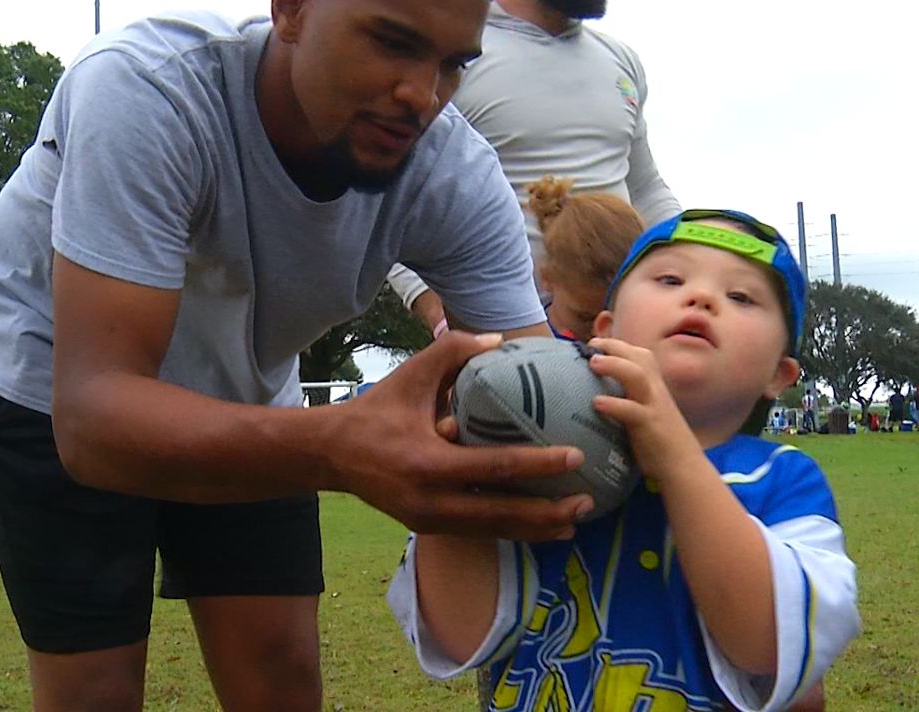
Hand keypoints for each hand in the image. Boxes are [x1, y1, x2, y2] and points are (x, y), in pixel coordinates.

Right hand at [328, 331, 592, 540]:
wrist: (331, 455)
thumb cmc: (377, 410)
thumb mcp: (412, 374)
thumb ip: (453, 351)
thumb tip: (499, 338)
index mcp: (428, 464)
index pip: (494, 468)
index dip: (537, 464)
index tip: (574, 457)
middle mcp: (430, 502)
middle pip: (500, 514)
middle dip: (547, 513)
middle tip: (587, 501)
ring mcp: (428, 521)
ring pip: (492, 531)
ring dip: (535, 528)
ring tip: (573, 522)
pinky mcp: (428, 528)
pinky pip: (478, 532)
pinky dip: (510, 529)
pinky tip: (540, 527)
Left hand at [585, 338, 702, 481]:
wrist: (683, 467)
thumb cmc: (660, 442)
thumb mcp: (646, 412)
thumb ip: (630, 399)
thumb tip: (599, 393)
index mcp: (655, 387)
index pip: (641, 356)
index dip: (618, 345)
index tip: (595, 343)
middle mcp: (656, 392)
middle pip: (640, 358)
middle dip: (614, 346)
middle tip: (590, 345)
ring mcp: (654, 407)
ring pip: (637, 376)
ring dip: (614, 366)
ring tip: (593, 363)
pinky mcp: (650, 426)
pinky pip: (632, 411)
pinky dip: (614, 404)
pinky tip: (596, 404)